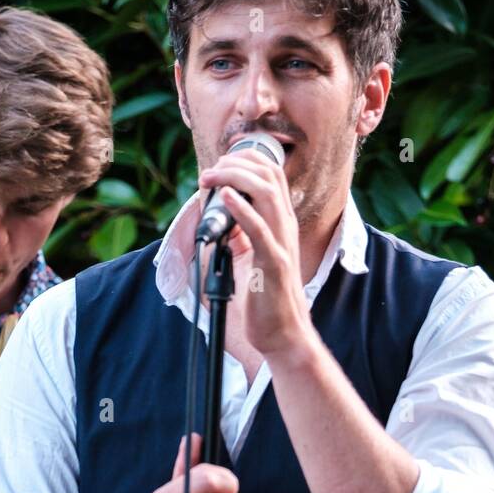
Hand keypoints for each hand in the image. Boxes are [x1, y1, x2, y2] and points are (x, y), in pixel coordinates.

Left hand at [198, 147, 311, 358]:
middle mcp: (285, 227)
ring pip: (266, 193)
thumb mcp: (252, 257)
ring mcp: (281, 244)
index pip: (271, 174)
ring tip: (210, 179)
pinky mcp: (274, 264)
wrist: (284, 334)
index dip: (246, 158)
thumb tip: (220, 217)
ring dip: (234, 178)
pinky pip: (259, 230)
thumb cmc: (268, 299)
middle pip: (269, 174)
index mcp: (281, 223)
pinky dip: (241, 209)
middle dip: (236, 162)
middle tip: (208, 172)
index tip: (219, 163)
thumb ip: (241, 234)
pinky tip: (224, 197)